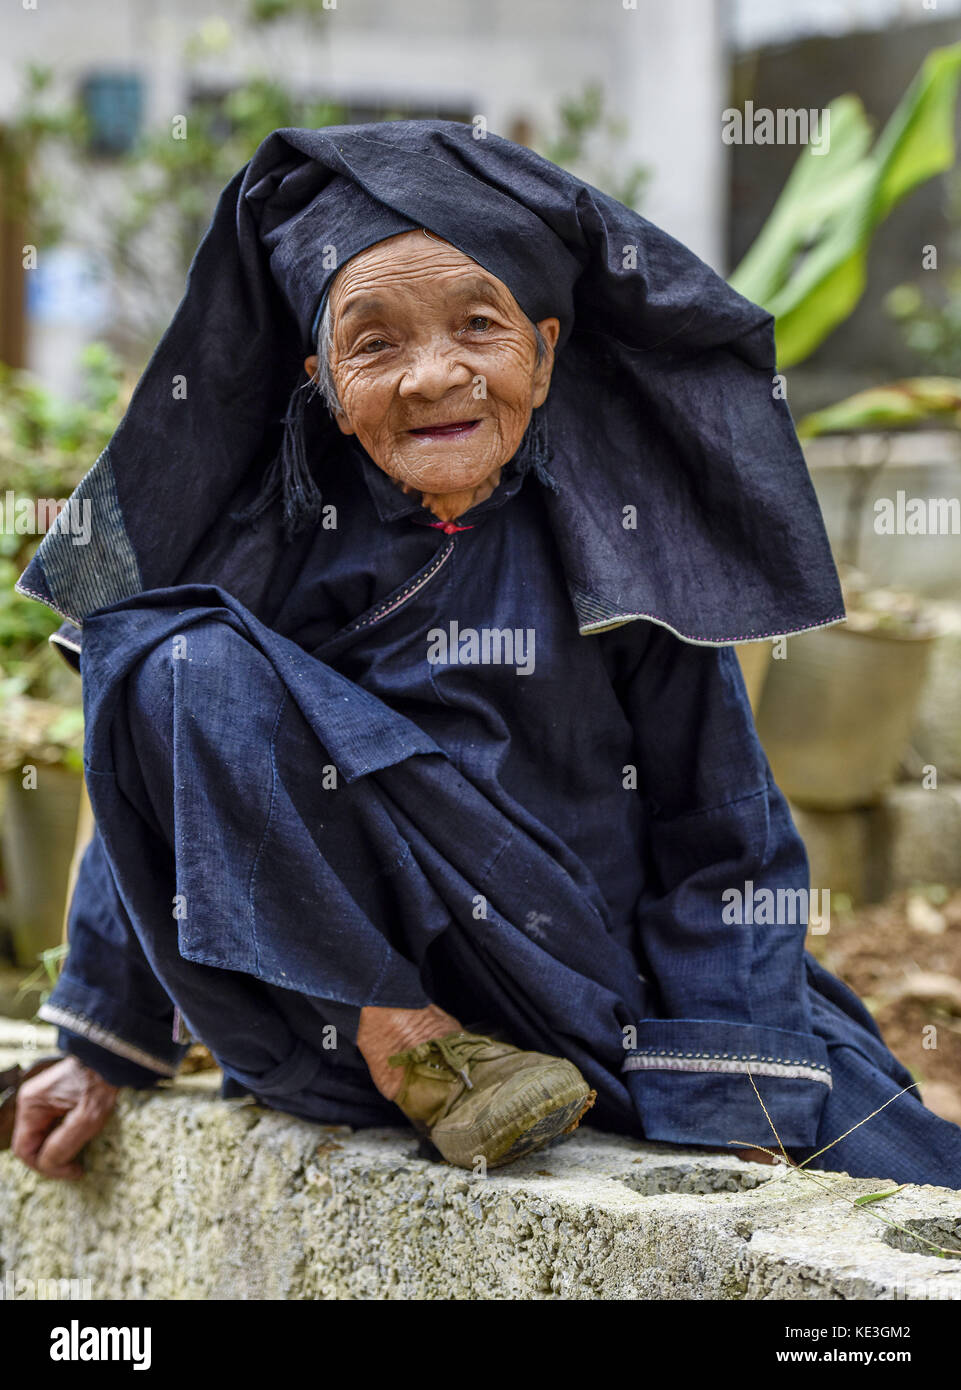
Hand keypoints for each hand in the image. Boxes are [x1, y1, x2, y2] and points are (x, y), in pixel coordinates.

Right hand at [11, 1056, 118, 1179]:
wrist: (115, 1054)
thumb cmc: (101, 1083)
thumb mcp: (85, 1119)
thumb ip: (62, 1146)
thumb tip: (47, 1165)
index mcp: (32, 1106)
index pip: (24, 1150)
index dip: (46, 1167)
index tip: (73, 1171)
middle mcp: (32, 1102)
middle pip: (32, 1144)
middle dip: (53, 1159)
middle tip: (78, 1168)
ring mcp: (43, 1098)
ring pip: (43, 1136)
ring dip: (59, 1149)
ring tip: (81, 1155)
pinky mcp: (56, 1097)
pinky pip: (52, 1125)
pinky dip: (64, 1136)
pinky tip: (80, 1139)